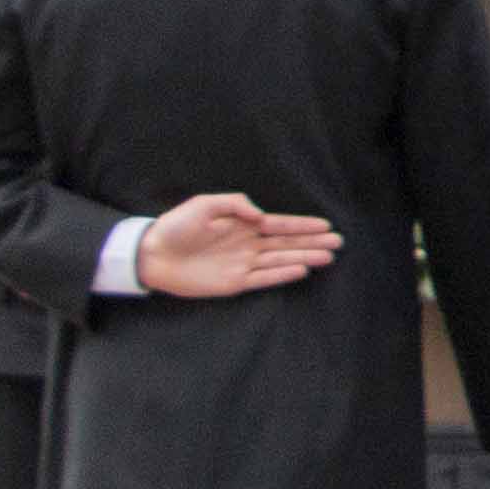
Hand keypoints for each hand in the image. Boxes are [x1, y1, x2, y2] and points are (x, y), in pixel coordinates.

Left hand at [136, 193, 340, 297]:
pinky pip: (263, 278)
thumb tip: (260, 216)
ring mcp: (242, 265)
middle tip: (338, 242)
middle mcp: (247, 245)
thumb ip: (235, 204)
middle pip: (286, 243)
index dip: (302, 225)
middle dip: (312, 242)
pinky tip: (301, 270)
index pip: (279, 225)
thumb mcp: (203, 204)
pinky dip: (282, 275)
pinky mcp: (233, 283)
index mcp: (242, 225)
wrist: (151, 254)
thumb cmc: (176, 226)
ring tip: (328, 257)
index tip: (326, 225)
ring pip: (280, 260)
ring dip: (304, 258)